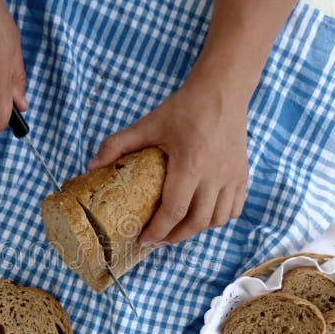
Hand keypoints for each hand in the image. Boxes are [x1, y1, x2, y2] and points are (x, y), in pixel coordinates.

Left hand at [89, 69, 248, 244]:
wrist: (221, 91)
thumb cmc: (184, 108)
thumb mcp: (148, 124)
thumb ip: (118, 144)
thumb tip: (92, 166)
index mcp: (191, 163)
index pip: (174, 210)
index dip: (157, 231)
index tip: (144, 240)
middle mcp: (215, 174)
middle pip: (196, 222)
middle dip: (174, 238)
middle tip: (157, 241)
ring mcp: (232, 177)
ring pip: (217, 220)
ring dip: (195, 230)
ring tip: (176, 230)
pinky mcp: (242, 175)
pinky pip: (234, 210)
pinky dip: (218, 219)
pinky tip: (201, 216)